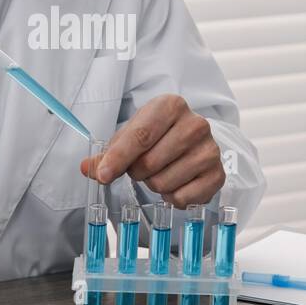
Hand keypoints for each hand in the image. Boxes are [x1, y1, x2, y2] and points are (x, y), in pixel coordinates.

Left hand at [79, 94, 225, 207]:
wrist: (190, 142)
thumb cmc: (156, 136)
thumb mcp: (130, 136)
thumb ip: (107, 154)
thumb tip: (87, 168)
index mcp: (171, 106)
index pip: (140, 136)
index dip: (118, 158)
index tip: (103, 174)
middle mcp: (195, 124)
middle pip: (149, 163)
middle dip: (137, 171)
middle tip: (141, 166)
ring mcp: (210, 150)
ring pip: (163, 183)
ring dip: (154, 184)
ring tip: (160, 172)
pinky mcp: (218, 175)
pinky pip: (182, 198)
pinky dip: (172, 197)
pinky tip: (175, 183)